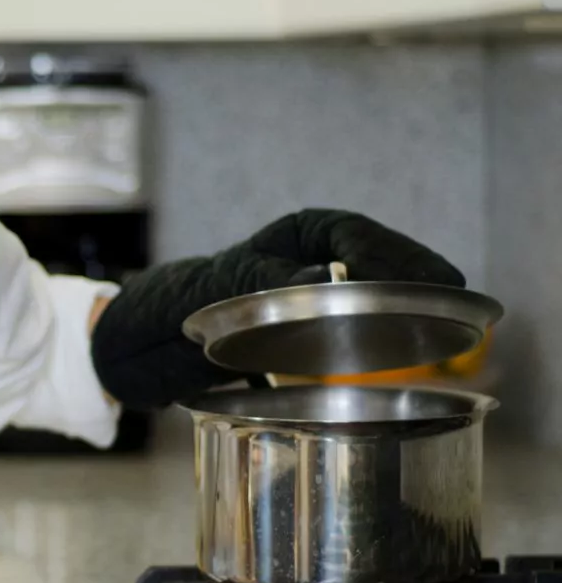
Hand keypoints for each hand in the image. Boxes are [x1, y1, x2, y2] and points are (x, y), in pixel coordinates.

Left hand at [88, 209, 463, 410]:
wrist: (127, 349)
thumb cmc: (158, 312)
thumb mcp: (202, 293)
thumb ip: (252, 281)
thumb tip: (320, 272)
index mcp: (271, 247)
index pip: (338, 232)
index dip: (382, 247)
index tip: (413, 269)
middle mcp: (292, 266)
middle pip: (363, 254)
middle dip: (410, 265)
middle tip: (455, 286)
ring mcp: (298, 301)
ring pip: (362, 288)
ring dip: (403, 295)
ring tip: (448, 312)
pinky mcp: (298, 336)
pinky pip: (348, 324)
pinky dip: (381, 329)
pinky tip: (407, 345)